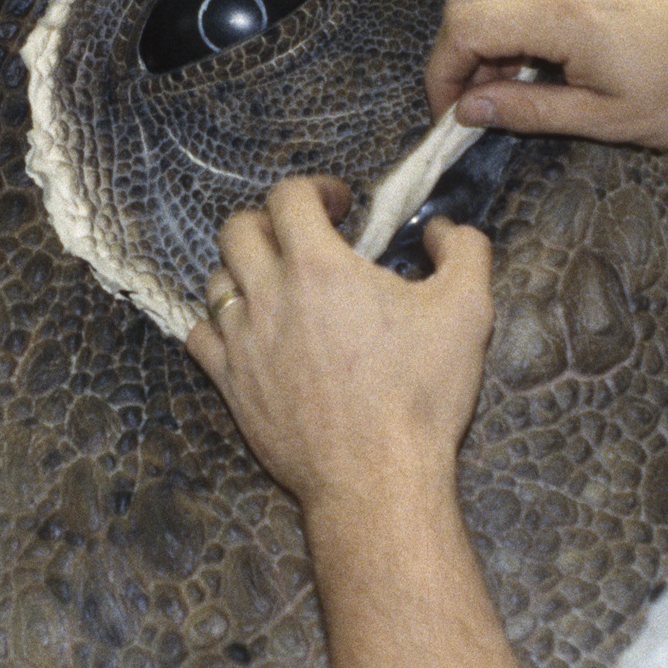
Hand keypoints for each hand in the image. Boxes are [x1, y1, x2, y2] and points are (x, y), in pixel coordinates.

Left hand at [186, 176, 494, 517]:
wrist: (377, 479)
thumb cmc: (421, 395)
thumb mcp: (467, 311)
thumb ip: (463, 252)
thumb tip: (441, 229)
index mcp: (318, 267)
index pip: (288, 197)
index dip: (315, 189)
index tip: (341, 206)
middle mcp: (268, 295)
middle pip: (238, 229)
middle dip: (271, 222)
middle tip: (305, 240)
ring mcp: (241, 342)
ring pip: (216, 280)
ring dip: (244, 270)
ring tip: (278, 285)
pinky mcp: (230, 384)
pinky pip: (200, 336)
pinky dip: (219, 323)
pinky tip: (249, 331)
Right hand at [424, 0, 667, 148]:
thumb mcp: (606, 119)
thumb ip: (529, 112)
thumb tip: (470, 110)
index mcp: (564, 16)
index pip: (466, 27)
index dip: (443, 72)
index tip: (450, 112)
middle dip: (455, 51)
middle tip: (473, 102)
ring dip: (482, 32)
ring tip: (505, 83)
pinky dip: (510, 15)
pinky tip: (534, 56)